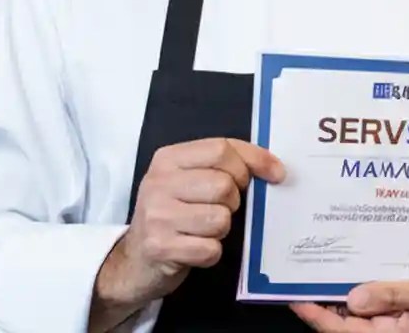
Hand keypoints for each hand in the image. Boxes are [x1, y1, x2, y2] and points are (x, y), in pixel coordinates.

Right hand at [88, 138, 284, 331]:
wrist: (135, 259)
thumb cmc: (173, 214)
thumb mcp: (189, 180)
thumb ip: (224, 166)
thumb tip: (274, 168)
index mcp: (168, 159)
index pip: (221, 149)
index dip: (253, 161)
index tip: (273, 175)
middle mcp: (158, 183)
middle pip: (224, 184)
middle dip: (234, 201)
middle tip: (220, 209)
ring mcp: (157, 216)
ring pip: (220, 218)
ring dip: (221, 230)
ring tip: (202, 230)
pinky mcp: (160, 247)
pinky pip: (211, 249)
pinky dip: (211, 253)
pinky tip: (195, 249)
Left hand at [291, 274, 408, 332]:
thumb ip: (392, 294)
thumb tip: (352, 297)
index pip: (339, 328)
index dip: (313, 311)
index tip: (291, 293)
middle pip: (344, 321)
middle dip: (325, 296)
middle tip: (305, 268)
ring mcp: (394, 330)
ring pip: (359, 314)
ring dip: (344, 292)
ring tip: (327, 264)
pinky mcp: (402, 323)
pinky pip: (376, 309)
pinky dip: (366, 292)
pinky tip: (362, 272)